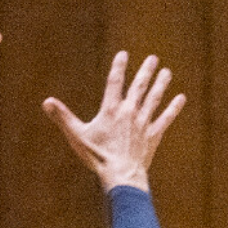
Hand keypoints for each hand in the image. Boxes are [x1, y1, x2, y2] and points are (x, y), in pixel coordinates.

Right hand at [43, 51, 184, 191]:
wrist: (120, 173)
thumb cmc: (96, 156)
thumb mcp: (76, 136)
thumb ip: (63, 117)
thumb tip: (46, 102)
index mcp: (111, 110)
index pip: (114, 83)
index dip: (119, 67)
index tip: (124, 54)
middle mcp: (130, 112)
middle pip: (139, 87)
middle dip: (146, 71)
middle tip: (153, 59)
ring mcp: (144, 122)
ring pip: (154, 98)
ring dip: (161, 84)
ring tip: (167, 72)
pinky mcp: (153, 135)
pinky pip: (165, 118)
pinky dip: (173, 108)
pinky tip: (180, 98)